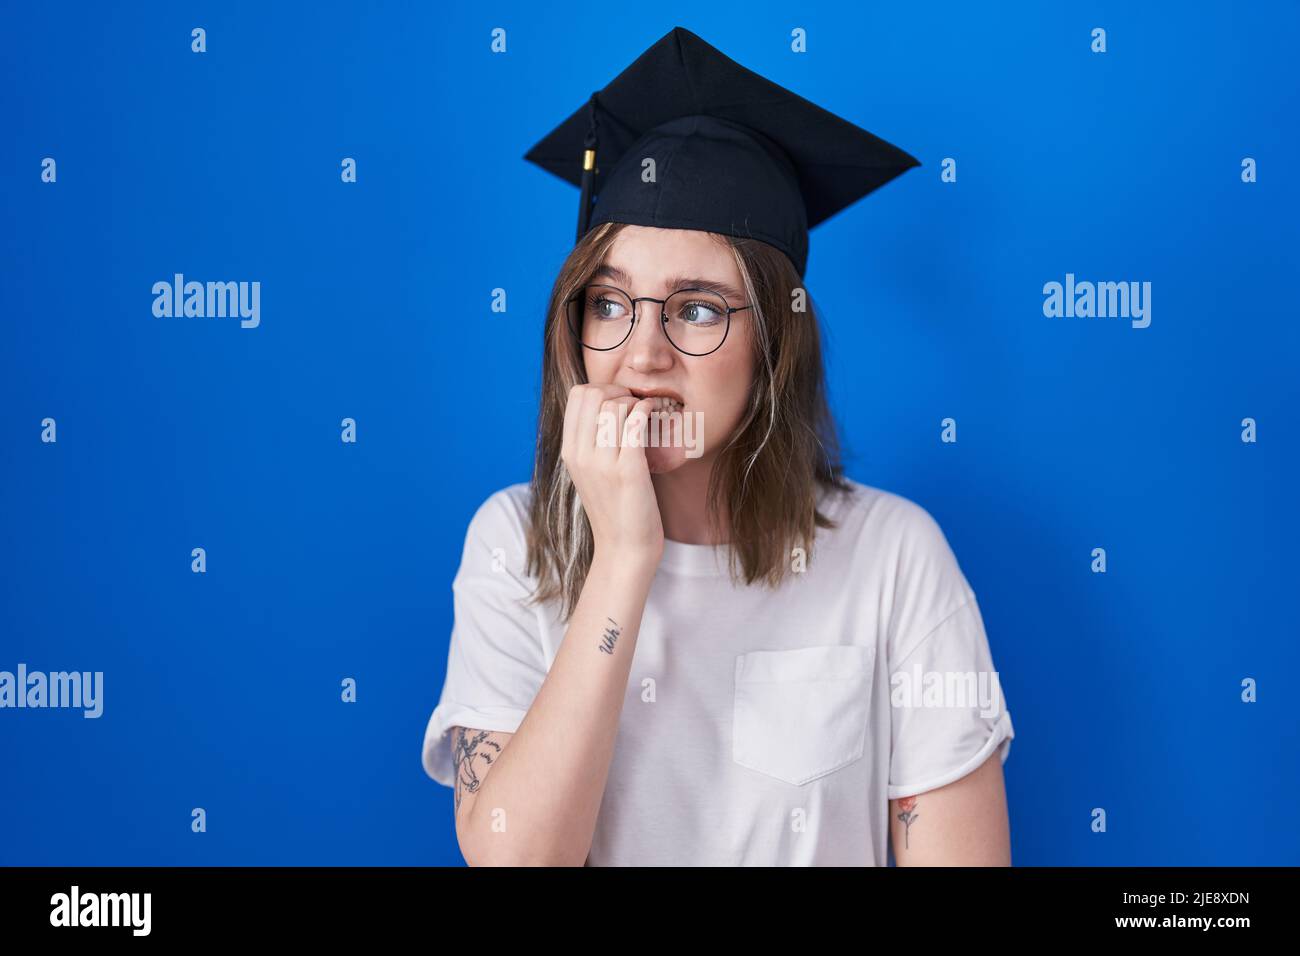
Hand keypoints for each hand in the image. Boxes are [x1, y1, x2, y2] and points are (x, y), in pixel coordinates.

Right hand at [560, 383, 664, 565]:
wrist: (624, 549)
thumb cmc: (615, 509)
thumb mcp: (591, 473)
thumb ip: (591, 442)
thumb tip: (606, 406)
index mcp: (569, 452)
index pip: (577, 395)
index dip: (603, 388)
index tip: (621, 402)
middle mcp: (580, 455)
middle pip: (593, 393)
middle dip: (619, 390)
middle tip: (635, 406)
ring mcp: (602, 463)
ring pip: (614, 405)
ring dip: (635, 402)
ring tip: (646, 416)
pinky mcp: (627, 471)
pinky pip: (634, 422)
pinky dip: (647, 411)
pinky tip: (654, 418)